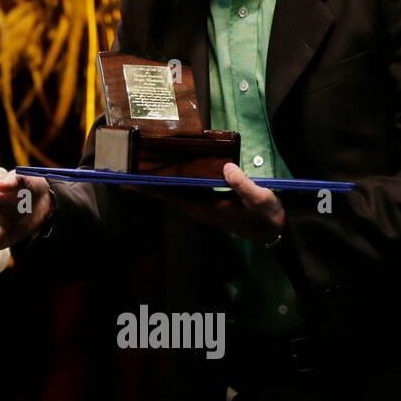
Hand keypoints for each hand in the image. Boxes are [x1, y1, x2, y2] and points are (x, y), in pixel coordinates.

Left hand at [131, 163, 284, 243]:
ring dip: (156, 188)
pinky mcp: (208, 209)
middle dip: (146, 186)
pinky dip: (169, 189)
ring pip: (173, 197)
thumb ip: (243, 185)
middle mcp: (199, 211)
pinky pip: (182, 197)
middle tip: (123, 174)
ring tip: (137, 176)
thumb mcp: (261, 199)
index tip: (128, 181)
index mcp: (207, 207)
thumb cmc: (268, 215)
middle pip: (167, 196)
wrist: (276, 231)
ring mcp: (203, 211)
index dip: (151, 187)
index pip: (172, 195)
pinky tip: (165, 181)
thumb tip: (225, 168)